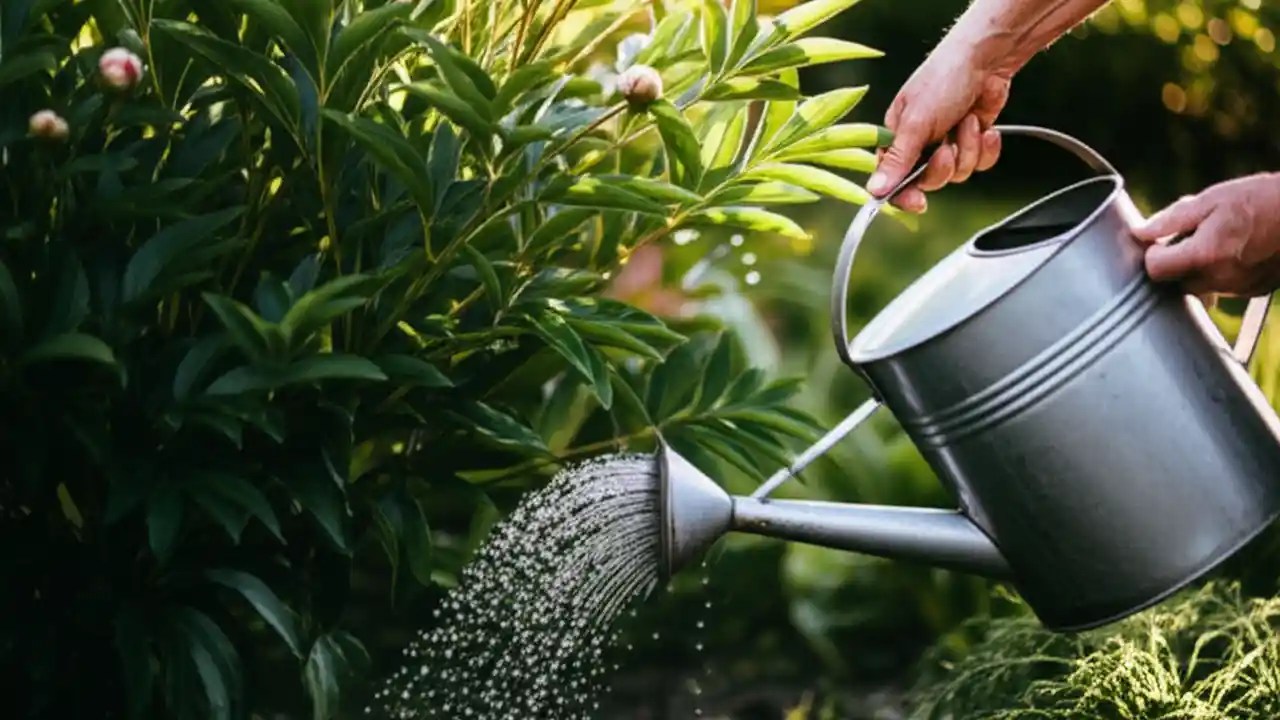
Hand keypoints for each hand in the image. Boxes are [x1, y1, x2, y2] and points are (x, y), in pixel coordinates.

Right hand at [867, 40, 1010, 212]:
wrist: (986, 59)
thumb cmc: (943, 80)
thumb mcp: (916, 123)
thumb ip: (898, 161)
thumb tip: (874, 191)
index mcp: (897, 138)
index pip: (893, 180)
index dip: (905, 195)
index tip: (919, 203)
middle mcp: (920, 144)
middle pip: (929, 181)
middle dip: (943, 166)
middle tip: (947, 147)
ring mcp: (948, 143)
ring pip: (958, 173)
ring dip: (967, 148)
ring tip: (967, 121)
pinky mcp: (973, 140)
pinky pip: (980, 163)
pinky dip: (986, 147)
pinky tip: (985, 127)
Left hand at [1132, 173, 1279, 296]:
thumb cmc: (1262, 200)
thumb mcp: (1213, 200)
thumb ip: (1172, 219)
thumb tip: (1140, 232)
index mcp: (1204, 255)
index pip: (1155, 270)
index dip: (1152, 253)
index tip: (1159, 241)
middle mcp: (1219, 278)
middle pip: (1174, 282)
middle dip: (1174, 262)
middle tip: (1189, 237)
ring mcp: (1238, 288)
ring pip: (1198, 286)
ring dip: (1197, 269)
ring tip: (1216, 240)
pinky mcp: (1253, 291)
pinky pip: (1223, 288)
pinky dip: (1219, 273)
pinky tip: (1234, 250)